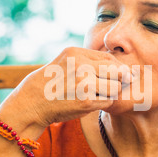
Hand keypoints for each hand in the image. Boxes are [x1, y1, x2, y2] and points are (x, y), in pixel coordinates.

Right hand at [0, 47, 131, 133]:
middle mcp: (81, 66)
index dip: (118, 68)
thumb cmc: (53, 82)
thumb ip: (91, 61)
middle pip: (117, 72)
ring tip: (97, 94)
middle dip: (118, 80)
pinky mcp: (86, 102)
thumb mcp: (67, 62)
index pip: (110, 59)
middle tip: (109, 86)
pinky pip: (108, 101)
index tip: (118, 76)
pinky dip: (103, 103)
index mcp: (76, 53)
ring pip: (115, 88)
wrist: (33, 102)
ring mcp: (84, 84)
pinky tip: (91, 102)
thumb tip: (124, 69)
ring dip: (110, 93)